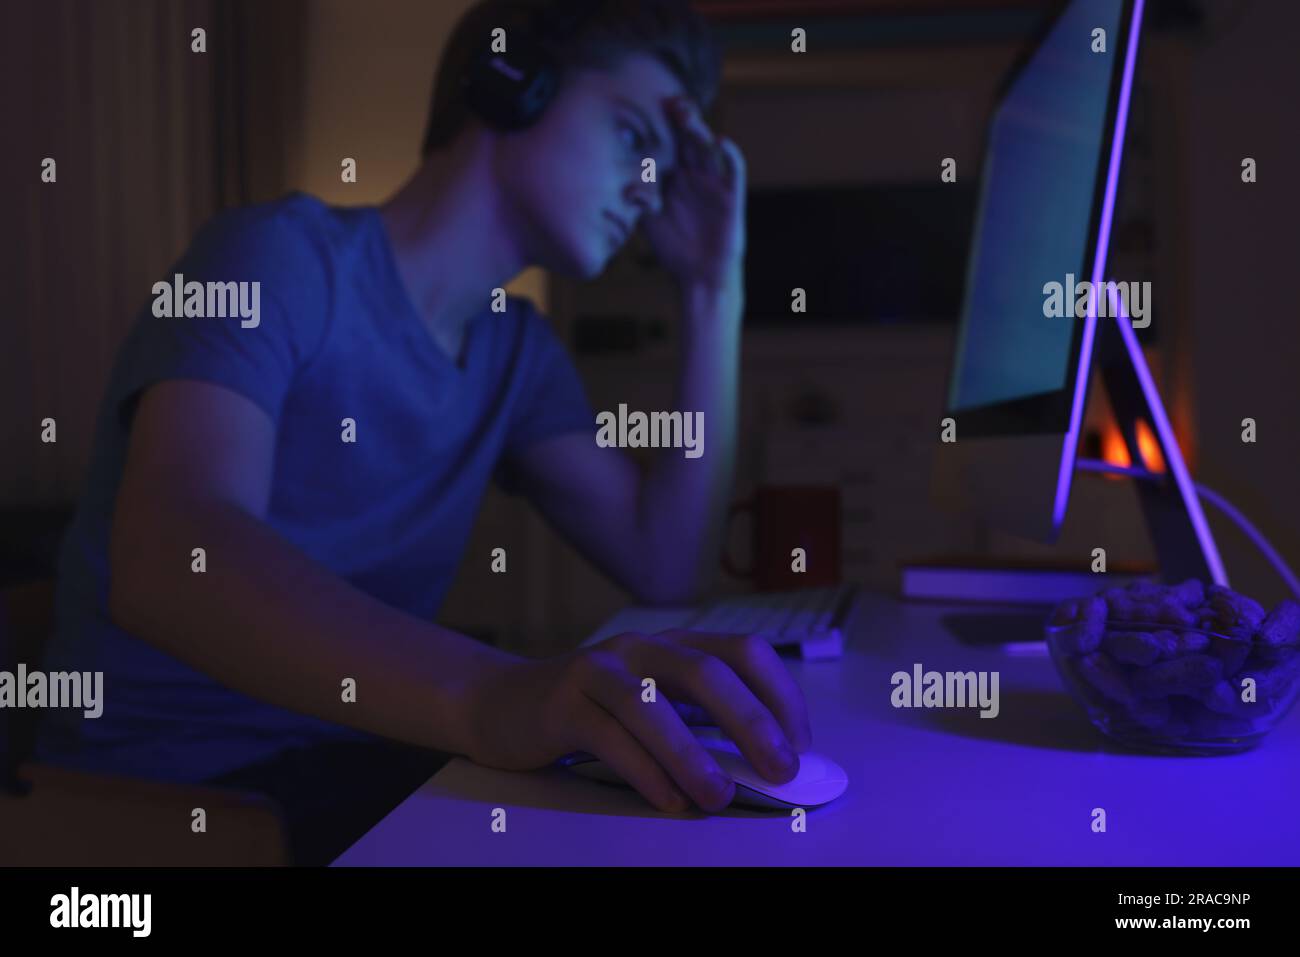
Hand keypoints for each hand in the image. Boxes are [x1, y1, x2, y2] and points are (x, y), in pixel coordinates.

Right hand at [462, 630, 812, 812]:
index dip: (779, 695)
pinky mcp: (562, 703)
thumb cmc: (592, 711)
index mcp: (673, 644)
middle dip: (752, 722)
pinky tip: (667, 800)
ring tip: (718, 797)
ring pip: (653, 706)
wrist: (502, 704)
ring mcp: (598, 669)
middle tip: (781, 769)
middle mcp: (640, 647)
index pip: (744, 652)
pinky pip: (610, 737)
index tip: (800, 745)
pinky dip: (644, 772)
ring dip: (693, 756)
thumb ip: (701, 722)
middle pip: (706, 672)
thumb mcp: (655, 706)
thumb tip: (767, 760)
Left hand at [640, 96, 746, 291]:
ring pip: (709, 149)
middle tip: (668, 102)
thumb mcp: (647, 219)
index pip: (669, 142)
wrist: (699, 276)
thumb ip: (636, 197)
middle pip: (689, 138)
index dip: (661, 124)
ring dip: (699, 130)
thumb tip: (614, 180)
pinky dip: (730, 155)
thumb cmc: (673, 248)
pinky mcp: (731, 196)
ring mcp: (714, 183)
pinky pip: (733, 171)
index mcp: (675, 175)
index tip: (644, 107)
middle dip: (680, 118)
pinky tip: (720, 141)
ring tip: (687, 115)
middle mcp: (695, 174)